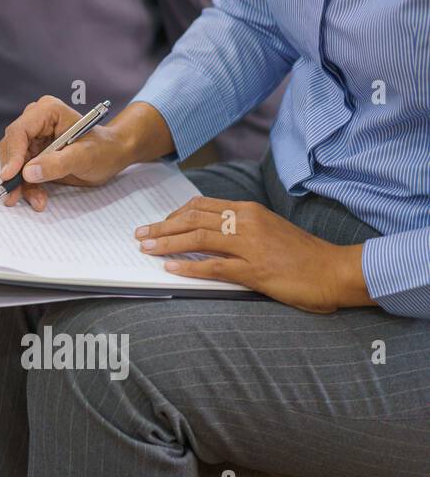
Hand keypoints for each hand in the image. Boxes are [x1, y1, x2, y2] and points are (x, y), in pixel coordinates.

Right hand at [0, 96, 139, 210]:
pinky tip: (38, 199)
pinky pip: (22, 172)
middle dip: (14, 174)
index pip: (20, 131)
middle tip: (15, 196)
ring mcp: (33, 138)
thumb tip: (28, 173)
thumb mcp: (84, 157)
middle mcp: (35, 121)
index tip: (9, 176)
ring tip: (37, 201)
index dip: (12, 154)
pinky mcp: (33, 154)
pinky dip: (27, 187)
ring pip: (14, 163)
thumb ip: (57, 164)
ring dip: (21, 185)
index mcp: (47, 112)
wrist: (112, 156)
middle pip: (12, 148)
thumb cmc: (104, 150)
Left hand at [135, 196, 374, 312]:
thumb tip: (206, 233)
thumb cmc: (302, 254)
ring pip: (198, 237)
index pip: (201, 206)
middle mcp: (246, 222)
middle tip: (139, 234)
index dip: (174, 214)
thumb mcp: (268, 231)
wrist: (336, 271)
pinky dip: (188, 266)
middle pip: (193, 218)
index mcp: (248, 210)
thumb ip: (239, 228)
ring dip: (167, 242)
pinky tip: (170, 268)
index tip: (157, 223)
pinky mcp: (255, 270)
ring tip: (146, 248)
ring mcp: (250, 245)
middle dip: (162, 226)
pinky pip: (214, 266)